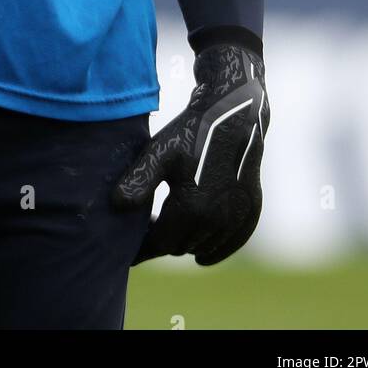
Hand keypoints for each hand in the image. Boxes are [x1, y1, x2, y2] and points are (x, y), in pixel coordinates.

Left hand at [111, 43, 268, 265]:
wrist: (233, 112)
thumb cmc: (192, 132)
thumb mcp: (159, 153)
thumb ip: (138, 181)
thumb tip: (116, 205)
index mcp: (191, 209)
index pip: (159, 244)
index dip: (141, 248)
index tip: (127, 249)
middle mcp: (217, 220)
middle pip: (180, 246)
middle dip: (162, 241)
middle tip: (146, 231)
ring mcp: (237, 216)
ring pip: (204, 246)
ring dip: (186, 242)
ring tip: (168, 230)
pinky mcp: (251, 209)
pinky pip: (233, 242)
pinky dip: (217, 250)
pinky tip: (203, 255)